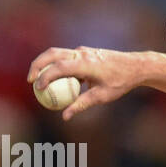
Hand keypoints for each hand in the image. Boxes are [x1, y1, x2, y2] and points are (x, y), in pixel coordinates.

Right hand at [26, 46, 144, 120]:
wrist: (136, 66)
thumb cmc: (121, 82)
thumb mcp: (102, 97)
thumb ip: (82, 104)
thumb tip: (65, 116)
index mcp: (86, 63)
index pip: (59, 68)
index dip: (45, 77)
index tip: (37, 88)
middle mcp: (82, 54)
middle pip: (52, 54)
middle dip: (37, 65)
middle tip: (30, 81)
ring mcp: (83, 51)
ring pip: (57, 53)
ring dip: (45, 64)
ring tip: (38, 80)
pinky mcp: (84, 52)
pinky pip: (66, 58)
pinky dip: (57, 66)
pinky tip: (57, 80)